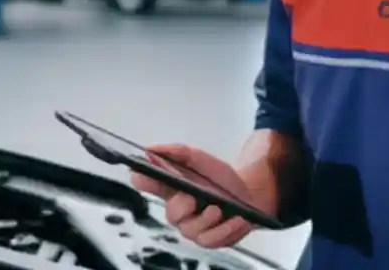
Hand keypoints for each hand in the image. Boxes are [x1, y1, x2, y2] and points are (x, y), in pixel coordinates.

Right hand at [129, 144, 260, 248]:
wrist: (248, 195)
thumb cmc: (219, 179)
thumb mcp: (201, 160)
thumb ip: (178, 152)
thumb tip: (152, 148)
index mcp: (172, 188)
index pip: (149, 185)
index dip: (142, 181)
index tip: (140, 175)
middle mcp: (179, 210)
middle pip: (171, 213)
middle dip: (182, 206)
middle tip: (192, 198)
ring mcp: (193, 227)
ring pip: (192, 229)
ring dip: (207, 218)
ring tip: (219, 208)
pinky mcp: (209, 240)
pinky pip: (212, 240)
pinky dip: (226, 229)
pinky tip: (236, 219)